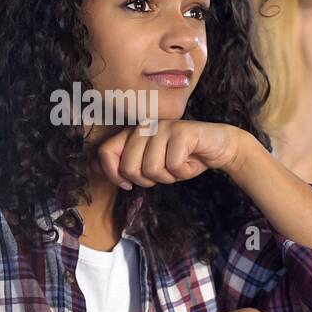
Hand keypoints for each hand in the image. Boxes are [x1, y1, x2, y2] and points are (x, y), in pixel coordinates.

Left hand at [94, 120, 247, 189]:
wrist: (218, 147)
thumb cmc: (182, 157)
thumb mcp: (150, 164)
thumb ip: (124, 164)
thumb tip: (93, 168)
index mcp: (133, 132)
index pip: (105, 151)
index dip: (113, 174)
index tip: (127, 184)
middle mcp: (145, 126)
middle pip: (129, 167)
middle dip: (147, 181)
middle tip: (163, 173)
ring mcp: (163, 127)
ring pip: (151, 169)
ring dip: (168, 177)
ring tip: (178, 166)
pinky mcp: (181, 132)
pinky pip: (173, 166)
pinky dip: (183, 173)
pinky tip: (190, 162)